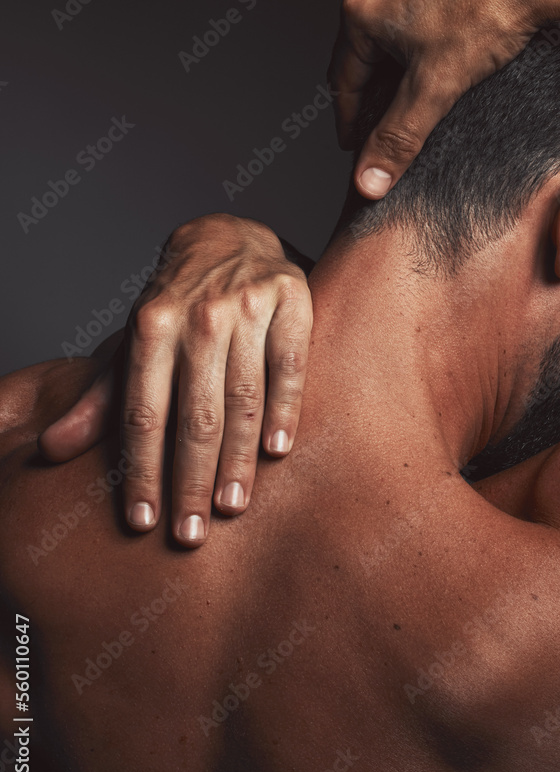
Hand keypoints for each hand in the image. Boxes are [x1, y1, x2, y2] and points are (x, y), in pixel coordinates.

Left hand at [39, 214, 312, 546]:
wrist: (233, 236)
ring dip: (236, 459)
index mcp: (150, 325)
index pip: (142, 414)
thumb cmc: (179, 300)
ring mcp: (248, 307)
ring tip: (230, 506)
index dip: (141, 471)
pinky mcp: (293, 302)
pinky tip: (277, 452)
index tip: (144, 521)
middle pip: (194, 415)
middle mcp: (198, 316)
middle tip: (190, 535)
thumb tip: (53, 449)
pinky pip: (290, 367)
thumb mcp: (134, 341)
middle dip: (189, 481)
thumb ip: (102, 398)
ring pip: (243, 398)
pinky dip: (285, 410)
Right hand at [328, 0, 559, 197]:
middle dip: (372, 85)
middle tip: (383, 120)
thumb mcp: (435, 87)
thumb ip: (397, 138)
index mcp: (360, 8)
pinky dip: (422, 19)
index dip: (349, 119)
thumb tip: (366, 183)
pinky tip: (445, 38)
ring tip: (415, 83)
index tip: (354, 144)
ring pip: (391, 17)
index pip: (343, 79)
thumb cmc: (490, 12)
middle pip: (364, 46)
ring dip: (396, 51)